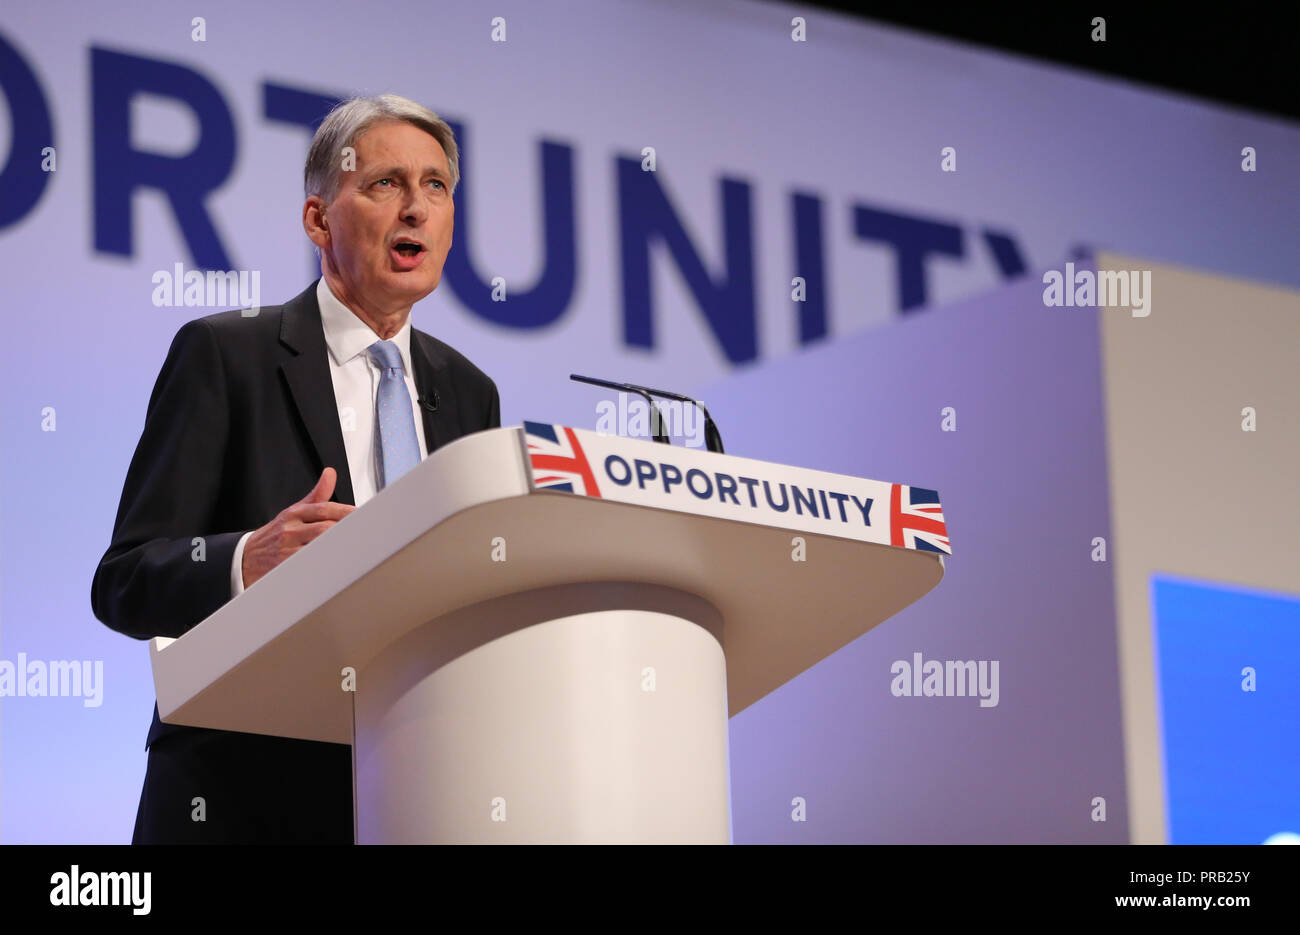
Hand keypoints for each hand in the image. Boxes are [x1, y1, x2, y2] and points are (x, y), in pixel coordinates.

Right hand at [241, 468, 355, 588]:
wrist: (245, 557)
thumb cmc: (276, 534)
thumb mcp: (294, 511)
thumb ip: (317, 495)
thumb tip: (330, 473)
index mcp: (295, 514)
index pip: (324, 509)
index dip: (345, 512)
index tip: (363, 515)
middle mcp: (290, 530)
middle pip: (324, 528)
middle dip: (345, 531)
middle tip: (366, 533)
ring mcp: (287, 549)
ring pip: (318, 547)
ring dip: (337, 547)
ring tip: (357, 548)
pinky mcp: (285, 567)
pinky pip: (308, 565)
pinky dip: (323, 564)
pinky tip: (338, 565)